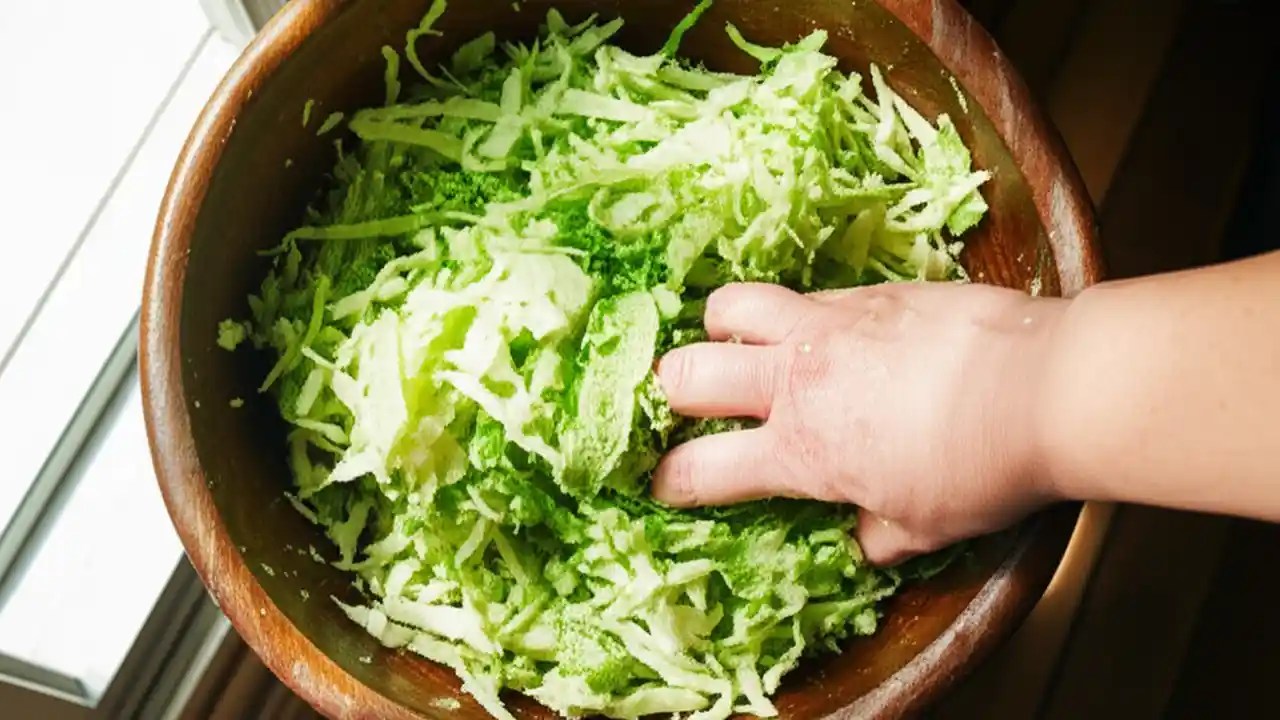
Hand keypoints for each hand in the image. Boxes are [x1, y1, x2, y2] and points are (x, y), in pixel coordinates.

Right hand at [652, 281, 1066, 565]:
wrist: (1042, 387)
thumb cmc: (983, 469)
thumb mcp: (924, 527)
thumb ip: (878, 534)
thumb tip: (863, 541)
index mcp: (800, 452)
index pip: (701, 470)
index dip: (669, 481)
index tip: (663, 483)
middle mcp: (795, 383)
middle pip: (687, 373)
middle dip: (668, 391)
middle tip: (680, 403)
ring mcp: (825, 327)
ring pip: (730, 307)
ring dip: (717, 327)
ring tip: (732, 341)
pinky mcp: (864, 292)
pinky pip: (802, 293)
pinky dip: (792, 313)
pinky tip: (820, 329)